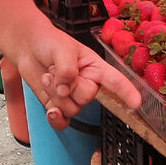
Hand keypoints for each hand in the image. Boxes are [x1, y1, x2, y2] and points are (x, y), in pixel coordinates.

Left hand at [19, 30, 141, 129]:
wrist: (28, 48)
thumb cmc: (50, 42)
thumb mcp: (63, 49)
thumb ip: (67, 70)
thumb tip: (66, 90)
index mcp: (95, 67)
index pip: (115, 81)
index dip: (127, 91)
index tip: (136, 102)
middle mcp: (87, 84)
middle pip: (87, 97)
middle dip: (69, 86)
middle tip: (56, 69)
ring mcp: (73, 97)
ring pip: (73, 110)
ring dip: (55, 95)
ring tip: (48, 76)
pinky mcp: (58, 106)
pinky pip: (62, 122)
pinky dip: (55, 118)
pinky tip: (50, 109)